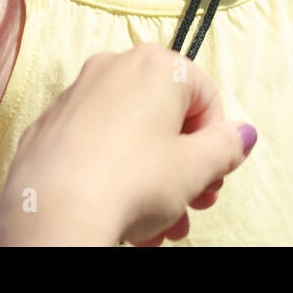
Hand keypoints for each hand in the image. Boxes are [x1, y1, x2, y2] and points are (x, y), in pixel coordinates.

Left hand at [0, 43, 255, 246]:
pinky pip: (96, 147)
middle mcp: (113, 67)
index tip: (212, 179)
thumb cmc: (134, 181)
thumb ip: (228, 146)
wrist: (54, 215)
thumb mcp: (197, 168)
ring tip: (159, 227)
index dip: (216, 143)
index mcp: (155, 65)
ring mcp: (75, 96)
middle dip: (185, 169)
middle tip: (192, 207)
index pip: (206, 97)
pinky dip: (114, 176)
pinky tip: (121, 217)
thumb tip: (243, 133)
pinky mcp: (48, 127)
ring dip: (154, 184)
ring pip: (131, 138)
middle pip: (166, 119)